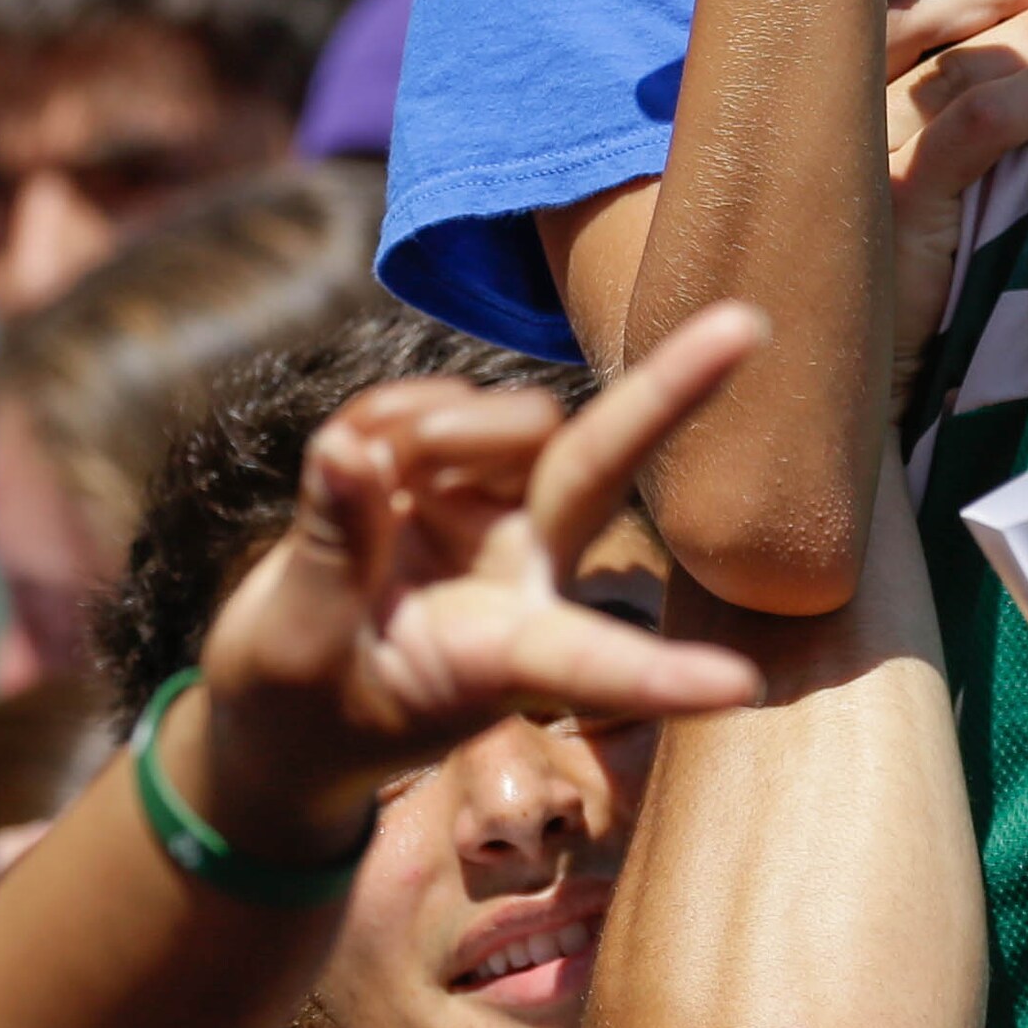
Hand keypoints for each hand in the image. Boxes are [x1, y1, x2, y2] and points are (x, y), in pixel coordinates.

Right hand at [182, 305, 772, 863]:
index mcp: (501, 660)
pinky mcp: (455, 470)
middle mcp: (522, 573)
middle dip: (670, 392)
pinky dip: (391, 415)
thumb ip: (332, 551)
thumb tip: (351, 449)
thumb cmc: (302, 708)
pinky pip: (440, 402)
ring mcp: (495, 512)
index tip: (743, 685)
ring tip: (359, 475)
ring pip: (510, 420)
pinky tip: (355, 458)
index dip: (658, 675)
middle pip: (599, 467)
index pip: (587, 668)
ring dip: (435, 426)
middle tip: (748, 319)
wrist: (279, 704)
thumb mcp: (297, 650)